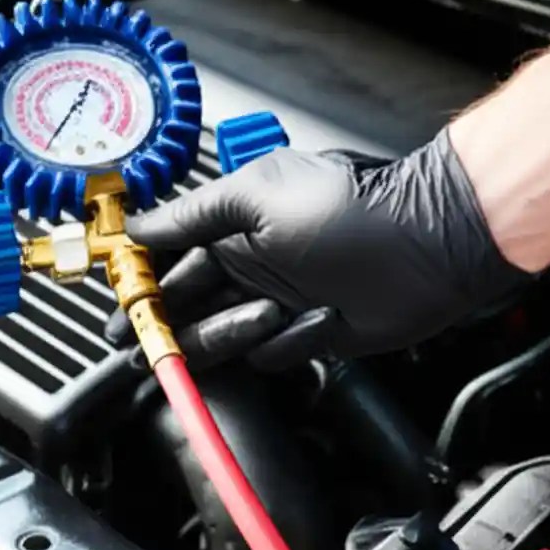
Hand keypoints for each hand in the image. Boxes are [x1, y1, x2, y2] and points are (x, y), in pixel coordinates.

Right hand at [104, 127, 529, 369]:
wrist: (426, 244)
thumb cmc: (351, 210)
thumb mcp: (257, 194)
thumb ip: (192, 215)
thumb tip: (137, 224)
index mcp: (232, 229)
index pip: (168, 260)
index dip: (141, 282)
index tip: (122, 298)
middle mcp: (250, 267)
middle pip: (186, 307)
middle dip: (166, 324)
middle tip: (141, 340)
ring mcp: (276, 304)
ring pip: (223, 337)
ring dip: (236, 331)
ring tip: (268, 312)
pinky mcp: (306, 337)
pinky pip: (273, 356)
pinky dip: (290, 343)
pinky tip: (321, 319)